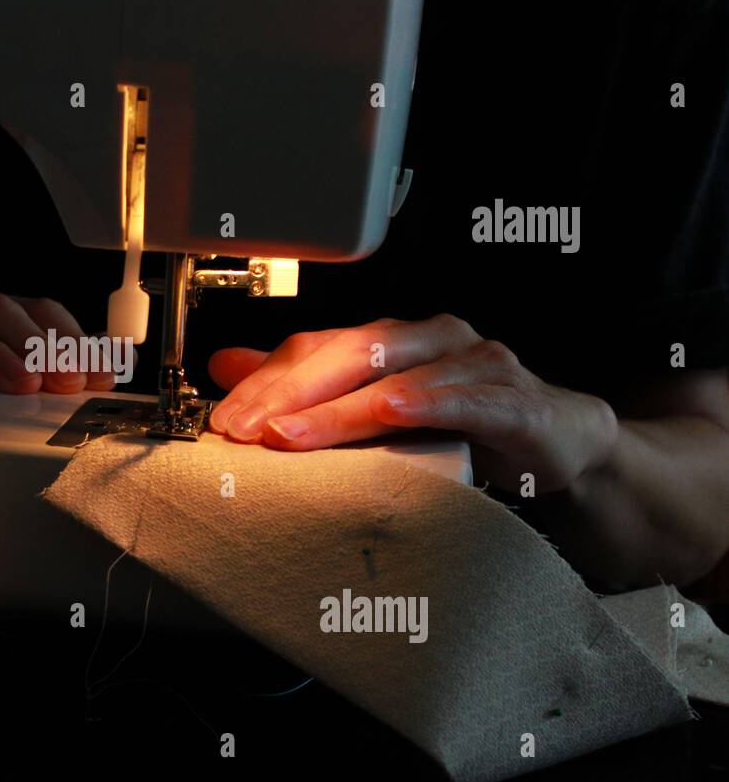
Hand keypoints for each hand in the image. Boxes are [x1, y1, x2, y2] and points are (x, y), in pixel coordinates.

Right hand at [0, 291, 117, 393]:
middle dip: (38, 345)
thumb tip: (114, 368)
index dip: (72, 339)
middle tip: (63, 380)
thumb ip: (64, 371)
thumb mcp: (22, 379)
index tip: (96, 374)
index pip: (43, 311)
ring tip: (21, 383)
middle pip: (2, 311)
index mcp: (2, 315)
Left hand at [207, 314, 617, 492]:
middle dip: (290, 394)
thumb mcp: (373, 408)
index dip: (266, 383)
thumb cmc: (461, 424)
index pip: (314, 350)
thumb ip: (304, 388)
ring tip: (295, 433)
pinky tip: (395, 408)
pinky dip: (431, 401)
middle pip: (347, 355)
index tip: (225, 422)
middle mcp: (429, 339)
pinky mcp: (517, 400)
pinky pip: (469, 397)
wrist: (556, 443)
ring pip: (397, 377)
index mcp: (389, 338)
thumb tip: (225, 367)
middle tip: (248, 431)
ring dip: (341, 407)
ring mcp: (476, 362)